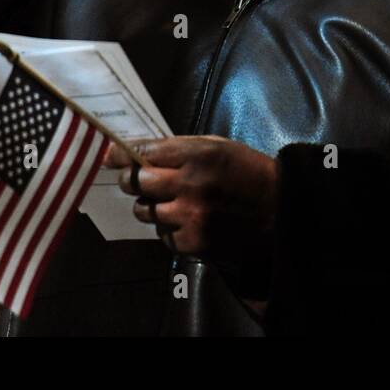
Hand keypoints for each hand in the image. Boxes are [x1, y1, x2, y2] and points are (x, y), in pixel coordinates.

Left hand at [103, 136, 277, 265]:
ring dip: (150, 206)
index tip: (110, 157)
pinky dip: (167, 229)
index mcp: (199, 155)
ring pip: (145, 211)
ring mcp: (189, 217)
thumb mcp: (219, 147)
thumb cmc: (248, 173)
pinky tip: (185, 222)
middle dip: (132, 180)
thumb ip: (182, 149)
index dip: (122, 155)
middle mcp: (190, 185)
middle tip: (135, 181)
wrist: (280, 212)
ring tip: (168, 203)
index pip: (146, 153)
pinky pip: (162, 235)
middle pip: (137, 183)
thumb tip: (143, 152)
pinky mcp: (192, 243)